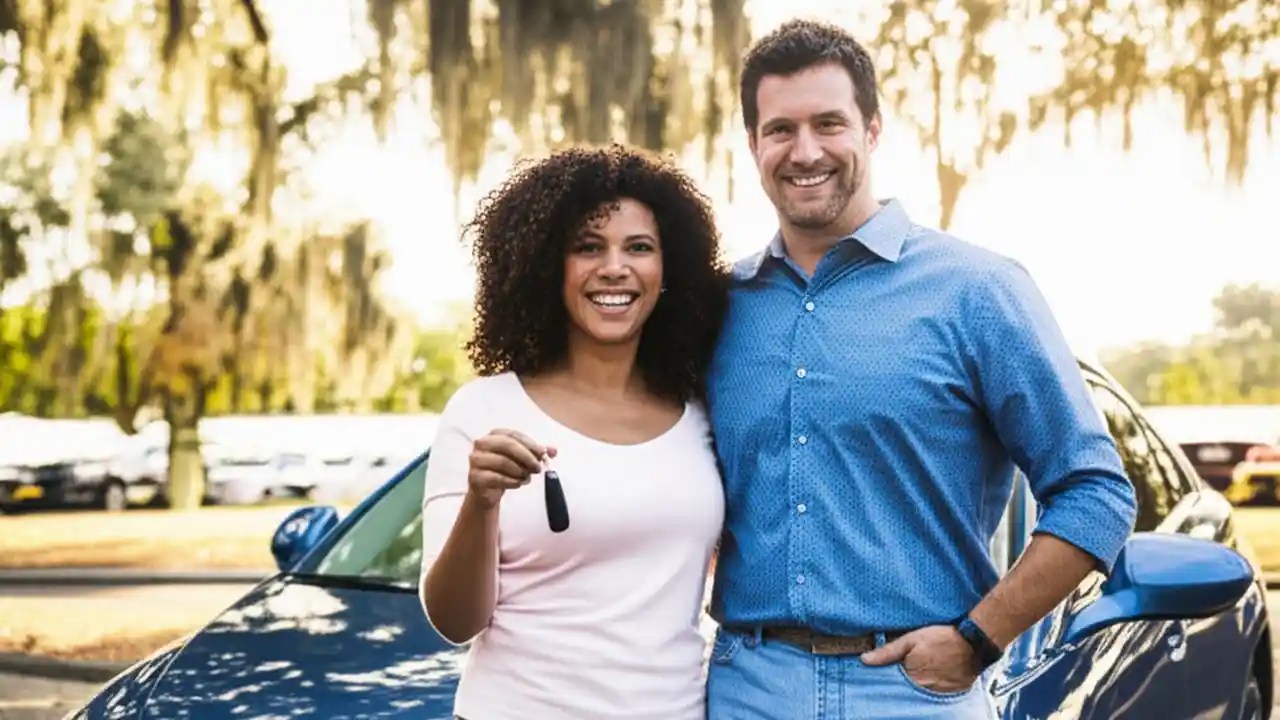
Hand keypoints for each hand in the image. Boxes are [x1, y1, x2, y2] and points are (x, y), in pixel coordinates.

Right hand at [467, 429, 556, 508]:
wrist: (487, 491)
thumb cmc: (505, 470)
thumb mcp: (522, 459)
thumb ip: (537, 453)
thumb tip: (554, 450)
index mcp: (494, 435)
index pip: (514, 435)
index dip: (530, 444)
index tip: (543, 454)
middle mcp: (482, 444)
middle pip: (508, 445)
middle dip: (526, 457)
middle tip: (538, 468)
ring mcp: (476, 460)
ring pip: (503, 462)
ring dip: (520, 471)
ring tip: (528, 477)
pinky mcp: (475, 477)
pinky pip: (497, 478)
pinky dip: (512, 481)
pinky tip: (519, 484)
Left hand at [860, 625, 980, 693]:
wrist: (974, 645)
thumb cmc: (941, 638)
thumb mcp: (911, 639)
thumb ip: (887, 652)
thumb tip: (864, 659)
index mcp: (910, 676)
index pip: (890, 685)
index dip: (884, 680)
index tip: (878, 677)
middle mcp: (922, 689)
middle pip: (903, 691)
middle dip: (898, 685)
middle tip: (900, 674)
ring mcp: (936, 694)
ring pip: (917, 694)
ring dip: (912, 688)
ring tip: (915, 676)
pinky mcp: (948, 695)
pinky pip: (932, 696)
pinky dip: (927, 690)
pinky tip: (927, 681)